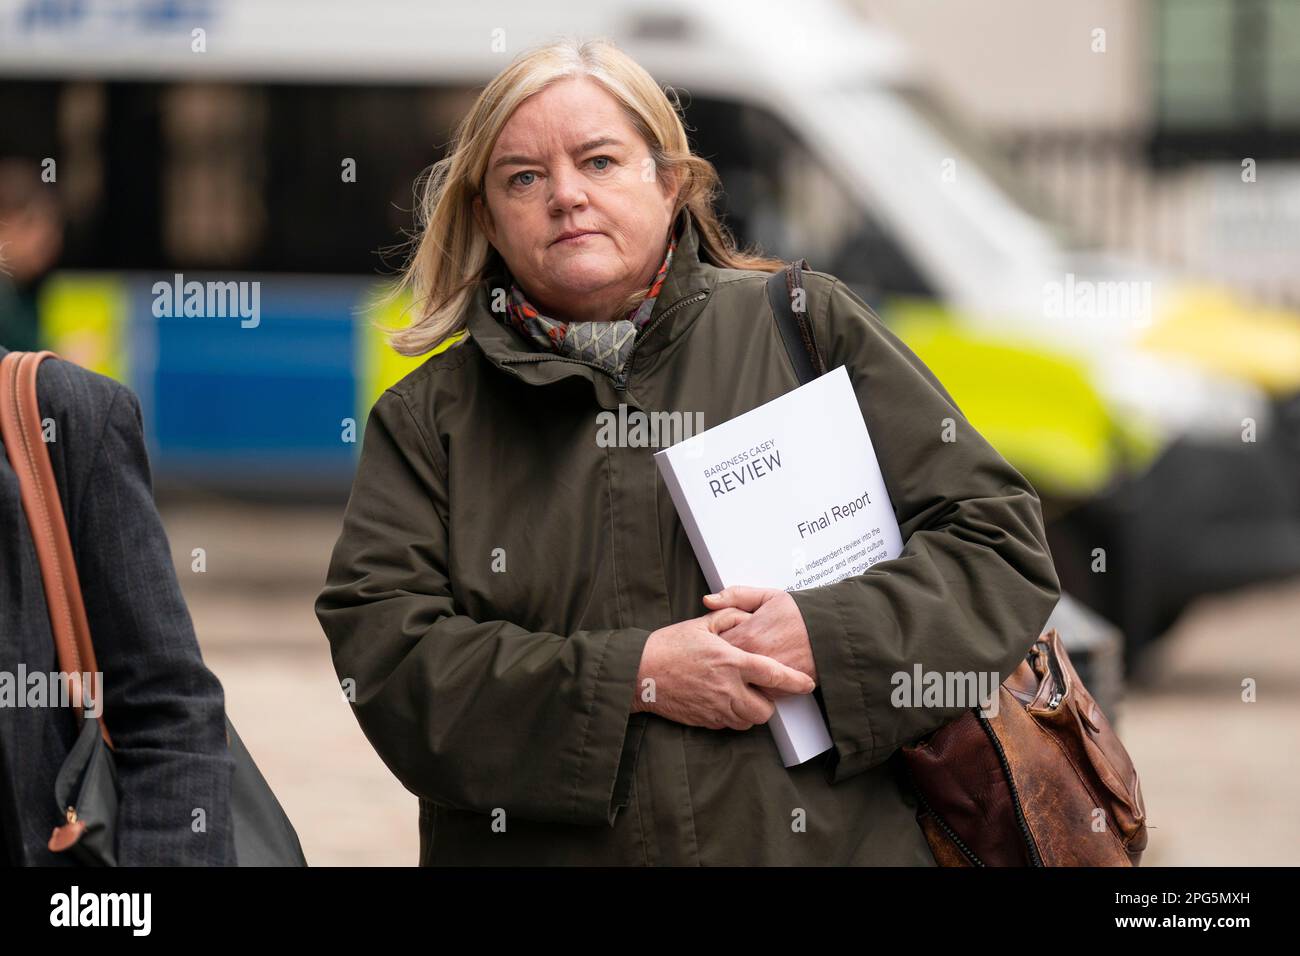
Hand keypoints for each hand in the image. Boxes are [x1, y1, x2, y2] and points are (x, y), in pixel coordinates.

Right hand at [632, 607, 815, 729]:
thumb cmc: (669, 646)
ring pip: (748, 721)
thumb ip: (729, 617)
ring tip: (740, 695)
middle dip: (768, 702)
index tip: (807, 683)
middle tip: (760, 690)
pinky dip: (731, 717)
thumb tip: (746, 617)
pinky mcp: (705, 720)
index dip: (795, 682)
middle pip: (766, 710)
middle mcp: (728, 689)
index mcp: (732, 662)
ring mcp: (716, 708)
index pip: (774, 675)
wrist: (639, 673)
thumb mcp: (701, 624)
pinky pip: (728, 725)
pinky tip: (721, 701)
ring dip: (750, 711)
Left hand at [702, 586, 817, 685]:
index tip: (710, 643)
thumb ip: (735, 596)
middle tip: (719, 659)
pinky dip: (754, 688)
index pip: (712, 647)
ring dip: (736, 679)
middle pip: (722, 669)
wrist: (831, 632)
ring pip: (738, 685)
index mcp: (747, 636)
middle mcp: (755, 660)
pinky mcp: (780, 690)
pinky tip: (755, 677)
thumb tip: (708, 600)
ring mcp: (767, 678)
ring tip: (736, 669)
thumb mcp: (767, 596)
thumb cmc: (800, 614)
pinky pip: (758, 695)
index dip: (709, 645)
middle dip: (719, 665)